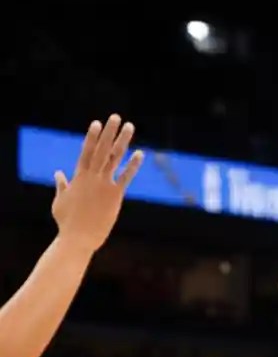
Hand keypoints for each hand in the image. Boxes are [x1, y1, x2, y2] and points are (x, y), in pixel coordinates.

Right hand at [51, 115, 143, 253]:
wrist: (78, 239)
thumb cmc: (67, 222)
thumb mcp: (60, 201)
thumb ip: (61, 185)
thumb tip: (58, 173)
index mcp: (78, 178)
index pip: (86, 152)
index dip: (92, 137)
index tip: (97, 123)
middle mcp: (91, 178)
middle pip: (101, 149)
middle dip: (109, 132)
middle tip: (115, 117)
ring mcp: (104, 185)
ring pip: (114, 158)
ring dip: (123, 141)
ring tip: (129, 126)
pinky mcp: (115, 196)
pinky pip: (126, 177)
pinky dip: (133, 165)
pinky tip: (140, 153)